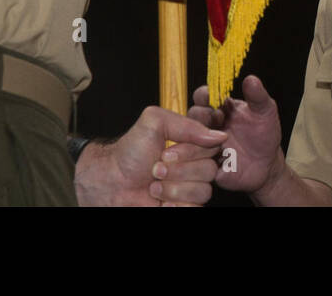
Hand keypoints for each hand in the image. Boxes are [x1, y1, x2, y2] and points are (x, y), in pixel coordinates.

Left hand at [73, 105, 225, 206]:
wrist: (112, 183)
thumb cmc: (130, 153)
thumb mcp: (155, 123)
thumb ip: (187, 124)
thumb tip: (219, 136)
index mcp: (192, 145)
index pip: (212, 147)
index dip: (190, 152)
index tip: (166, 153)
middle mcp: (195, 166)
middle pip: (209, 171)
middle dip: (179, 172)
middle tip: (156, 170)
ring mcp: (190, 189)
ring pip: (203, 192)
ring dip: (173, 190)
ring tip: (153, 187)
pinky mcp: (184, 206)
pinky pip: (195, 209)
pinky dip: (175, 205)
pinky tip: (160, 202)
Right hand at [189, 76, 282, 194]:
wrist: (265, 165)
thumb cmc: (264, 135)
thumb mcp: (265, 112)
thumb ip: (258, 96)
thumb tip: (251, 79)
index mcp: (220, 107)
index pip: (203, 95)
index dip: (205, 94)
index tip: (212, 96)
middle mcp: (208, 124)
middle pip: (193, 115)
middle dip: (203, 115)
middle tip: (219, 118)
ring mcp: (204, 144)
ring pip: (190, 138)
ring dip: (202, 136)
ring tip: (222, 139)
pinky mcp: (204, 164)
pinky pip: (195, 161)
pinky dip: (204, 158)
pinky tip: (220, 157)